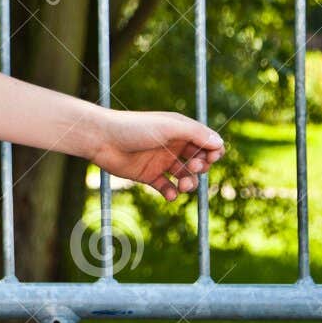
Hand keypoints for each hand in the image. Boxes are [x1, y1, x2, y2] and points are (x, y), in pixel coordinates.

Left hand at [88, 110, 224, 200]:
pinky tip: (170, 195)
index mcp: (180, 130)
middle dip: (201, 167)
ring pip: (185, 177)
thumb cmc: (134, 128)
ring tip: (182, 186)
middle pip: (199, 161)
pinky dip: (172, 193)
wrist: (102, 139)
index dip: (213, 152)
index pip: (207, 143)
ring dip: (190, 184)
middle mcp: (173, 146)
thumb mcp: (168, 127)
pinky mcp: (149, 175)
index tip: (210, 157)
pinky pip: (167, 188)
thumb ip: (195, 134)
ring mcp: (161, 161)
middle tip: (193, 168)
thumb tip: (219, 143)